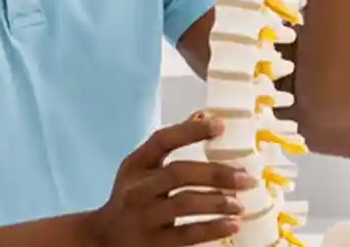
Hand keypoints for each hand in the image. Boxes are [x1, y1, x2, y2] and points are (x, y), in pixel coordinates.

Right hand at [81, 113, 256, 246]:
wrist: (104, 239)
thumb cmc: (131, 198)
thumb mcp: (141, 169)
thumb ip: (169, 146)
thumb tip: (202, 116)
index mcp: (136, 165)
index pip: (162, 140)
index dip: (191, 131)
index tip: (220, 125)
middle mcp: (137, 189)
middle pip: (179, 173)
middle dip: (216, 173)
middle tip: (246, 178)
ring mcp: (144, 217)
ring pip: (185, 203)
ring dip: (218, 201)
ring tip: (240, 204)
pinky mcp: (153, 244)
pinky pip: (187, 234)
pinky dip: (213, 228)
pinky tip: (232, 224)